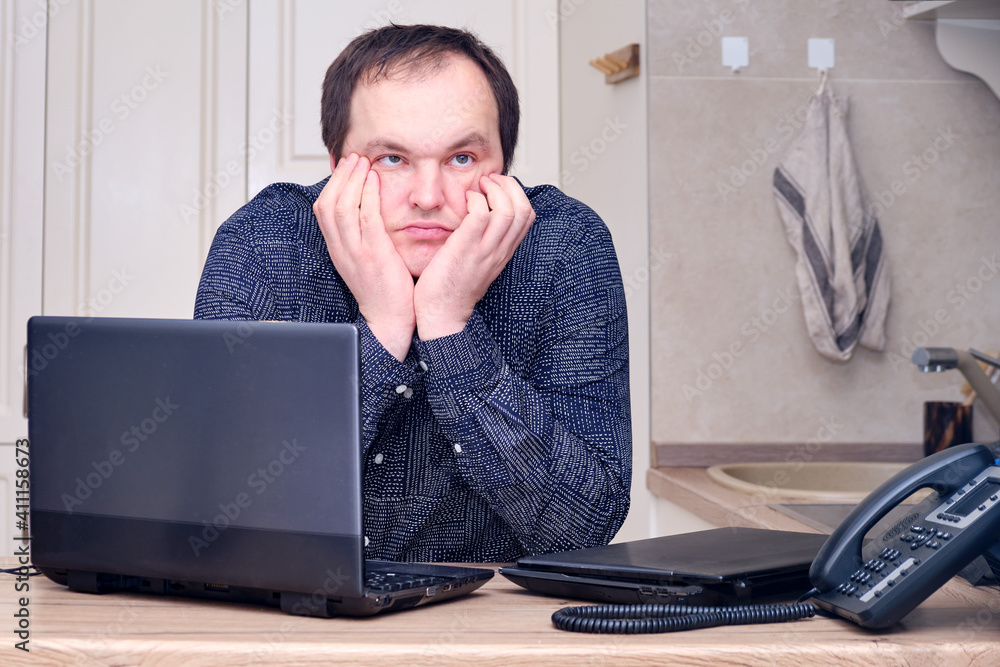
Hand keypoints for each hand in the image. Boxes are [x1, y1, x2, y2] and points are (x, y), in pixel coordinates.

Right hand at [313, 153, 414, 360]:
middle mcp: (342, 250)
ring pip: (343, 208)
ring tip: (363, 162)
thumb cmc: (383, 289)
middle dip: (340, 176)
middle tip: (354, 156)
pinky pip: (366, 220)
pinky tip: (375, 181)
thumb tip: (366, 209)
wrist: (390, 320)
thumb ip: (361, 235)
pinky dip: (368, 197)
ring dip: (352, 180)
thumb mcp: (364, 259)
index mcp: (338, 250)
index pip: (323, 210)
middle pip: (328, 205)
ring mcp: (356, 253)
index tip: (345, 166)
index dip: (332, 184)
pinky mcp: (375, 256)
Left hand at [414, 173, 534, 339]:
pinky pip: (480, 213)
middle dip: (509, 185)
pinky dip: (475, 199)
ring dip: (493, 189)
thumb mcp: (478, 262)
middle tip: (489, 180)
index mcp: (504, 251)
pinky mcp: (467, 248)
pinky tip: (464, 201)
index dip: (517, 194)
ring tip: (478, 187)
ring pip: (507, 209)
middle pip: (523, 209)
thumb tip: (479, 216)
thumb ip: (484, 241)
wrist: (442, 312)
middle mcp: (500, 249)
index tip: (497, 187)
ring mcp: (485, 249)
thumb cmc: (452, 286)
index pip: (527, 216)